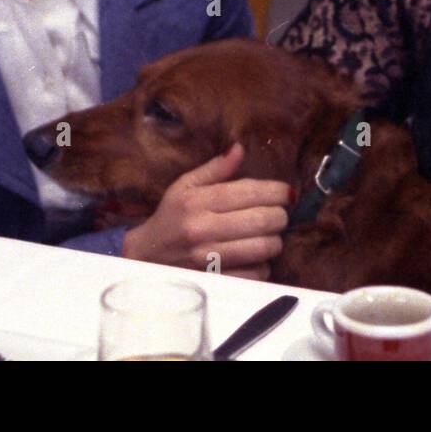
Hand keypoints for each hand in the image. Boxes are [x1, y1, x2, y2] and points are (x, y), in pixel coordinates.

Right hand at [120, 142, 289, 279]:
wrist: (143, 258)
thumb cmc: (169, 218)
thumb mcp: (184, 186)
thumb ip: (215, 169)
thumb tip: (239, 149)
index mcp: (197, 202)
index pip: (249, 192)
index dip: (276, 191)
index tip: (287, 193)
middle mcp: (203, 230)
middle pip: (263, 220)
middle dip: (280, 215)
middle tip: (278, 214)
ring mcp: (209, 259)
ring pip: (264, 247)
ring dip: (275, 240)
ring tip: (268, 235)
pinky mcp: (215, 282)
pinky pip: (257, 273)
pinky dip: (263, 265)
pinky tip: (255, 257)